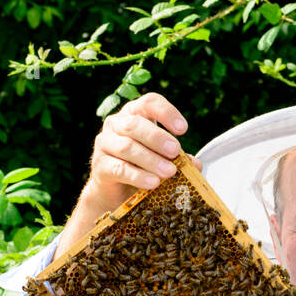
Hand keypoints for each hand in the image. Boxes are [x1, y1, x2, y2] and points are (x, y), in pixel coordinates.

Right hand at [85, 90, 201, 210]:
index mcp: (134, 114)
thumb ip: (179, 159)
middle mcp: (116, 124)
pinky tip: (153, 183)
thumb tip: (196, 164)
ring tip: (169, 172)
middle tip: (175, 151)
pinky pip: (119, 169)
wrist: (117, 192)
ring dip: (151, 160)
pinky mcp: (100, 166)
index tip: (183, 129)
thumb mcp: (163, 159)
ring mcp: (105, 143)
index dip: (166, 112)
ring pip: (127, 147)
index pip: (149, 103)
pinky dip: (138, 176)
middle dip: (157, 138)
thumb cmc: (142, 167)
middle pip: (135, 124)